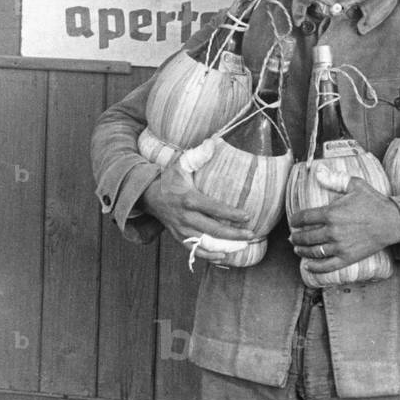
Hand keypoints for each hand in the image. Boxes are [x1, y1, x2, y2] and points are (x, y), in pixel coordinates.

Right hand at [142, 139, 253, 261]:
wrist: (148, 197)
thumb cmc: (169, 179)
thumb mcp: (180, 164)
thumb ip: (197, 155)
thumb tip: (214, 142)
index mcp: (188, 199)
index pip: (212, 208)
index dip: (230, 213)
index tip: (247, 216)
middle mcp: (185, 217)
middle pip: (212, 230)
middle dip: (233, 235)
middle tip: (251, 235)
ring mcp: (181, 230)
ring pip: (205, 244)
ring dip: (224, 248)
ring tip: (243, 247)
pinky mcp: (179, 238)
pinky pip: (195, 251)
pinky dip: (209, 256)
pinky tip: (224, 257)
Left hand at [289, 167, 399, 276]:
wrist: (392, 221)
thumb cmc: (374, 202)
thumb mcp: (355, 185)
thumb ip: (334, 179)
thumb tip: (318, 171)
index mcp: (331, 213)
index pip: (304, 218)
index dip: (295, 220)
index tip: (293, 221)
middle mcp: (332, 231)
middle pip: (306, 236)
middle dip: (296, 237)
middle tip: (292, 238)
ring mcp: (339, 246)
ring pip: (313, 251)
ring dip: (302, 251)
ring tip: (297, 249)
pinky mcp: (347, 258)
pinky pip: (327, 266)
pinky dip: (315, 268)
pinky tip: (308, 266)